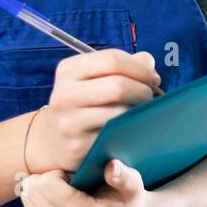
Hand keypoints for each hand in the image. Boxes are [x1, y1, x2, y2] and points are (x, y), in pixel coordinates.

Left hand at [18, 159, 161, 206]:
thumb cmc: (129, 200)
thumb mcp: (131, 184)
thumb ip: (121, 175)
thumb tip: (112, 167)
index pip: (46, 184)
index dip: (57, 172)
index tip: (73, 175)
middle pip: (33, 193)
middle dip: (46, 181)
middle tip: (68, 183)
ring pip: (28, 204)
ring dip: (42, 194)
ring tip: (65, 195)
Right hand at [25, 49, 160, 173]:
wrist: (54, 141)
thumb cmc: (83, 103)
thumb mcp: (93, 78)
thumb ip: (122, 65)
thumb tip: (148, 61)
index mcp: (68, 70)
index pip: (112, 60)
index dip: (140, 67)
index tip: (152, 77)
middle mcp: (65, 95)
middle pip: (118, 86)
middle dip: (144, 89)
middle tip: (151, 94)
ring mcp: (69, 123)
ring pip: (120, 112)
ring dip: (140, 110)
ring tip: (143, 110)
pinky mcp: (79, 147)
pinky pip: (117, 135)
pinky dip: (131, 128)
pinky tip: (134, 125)